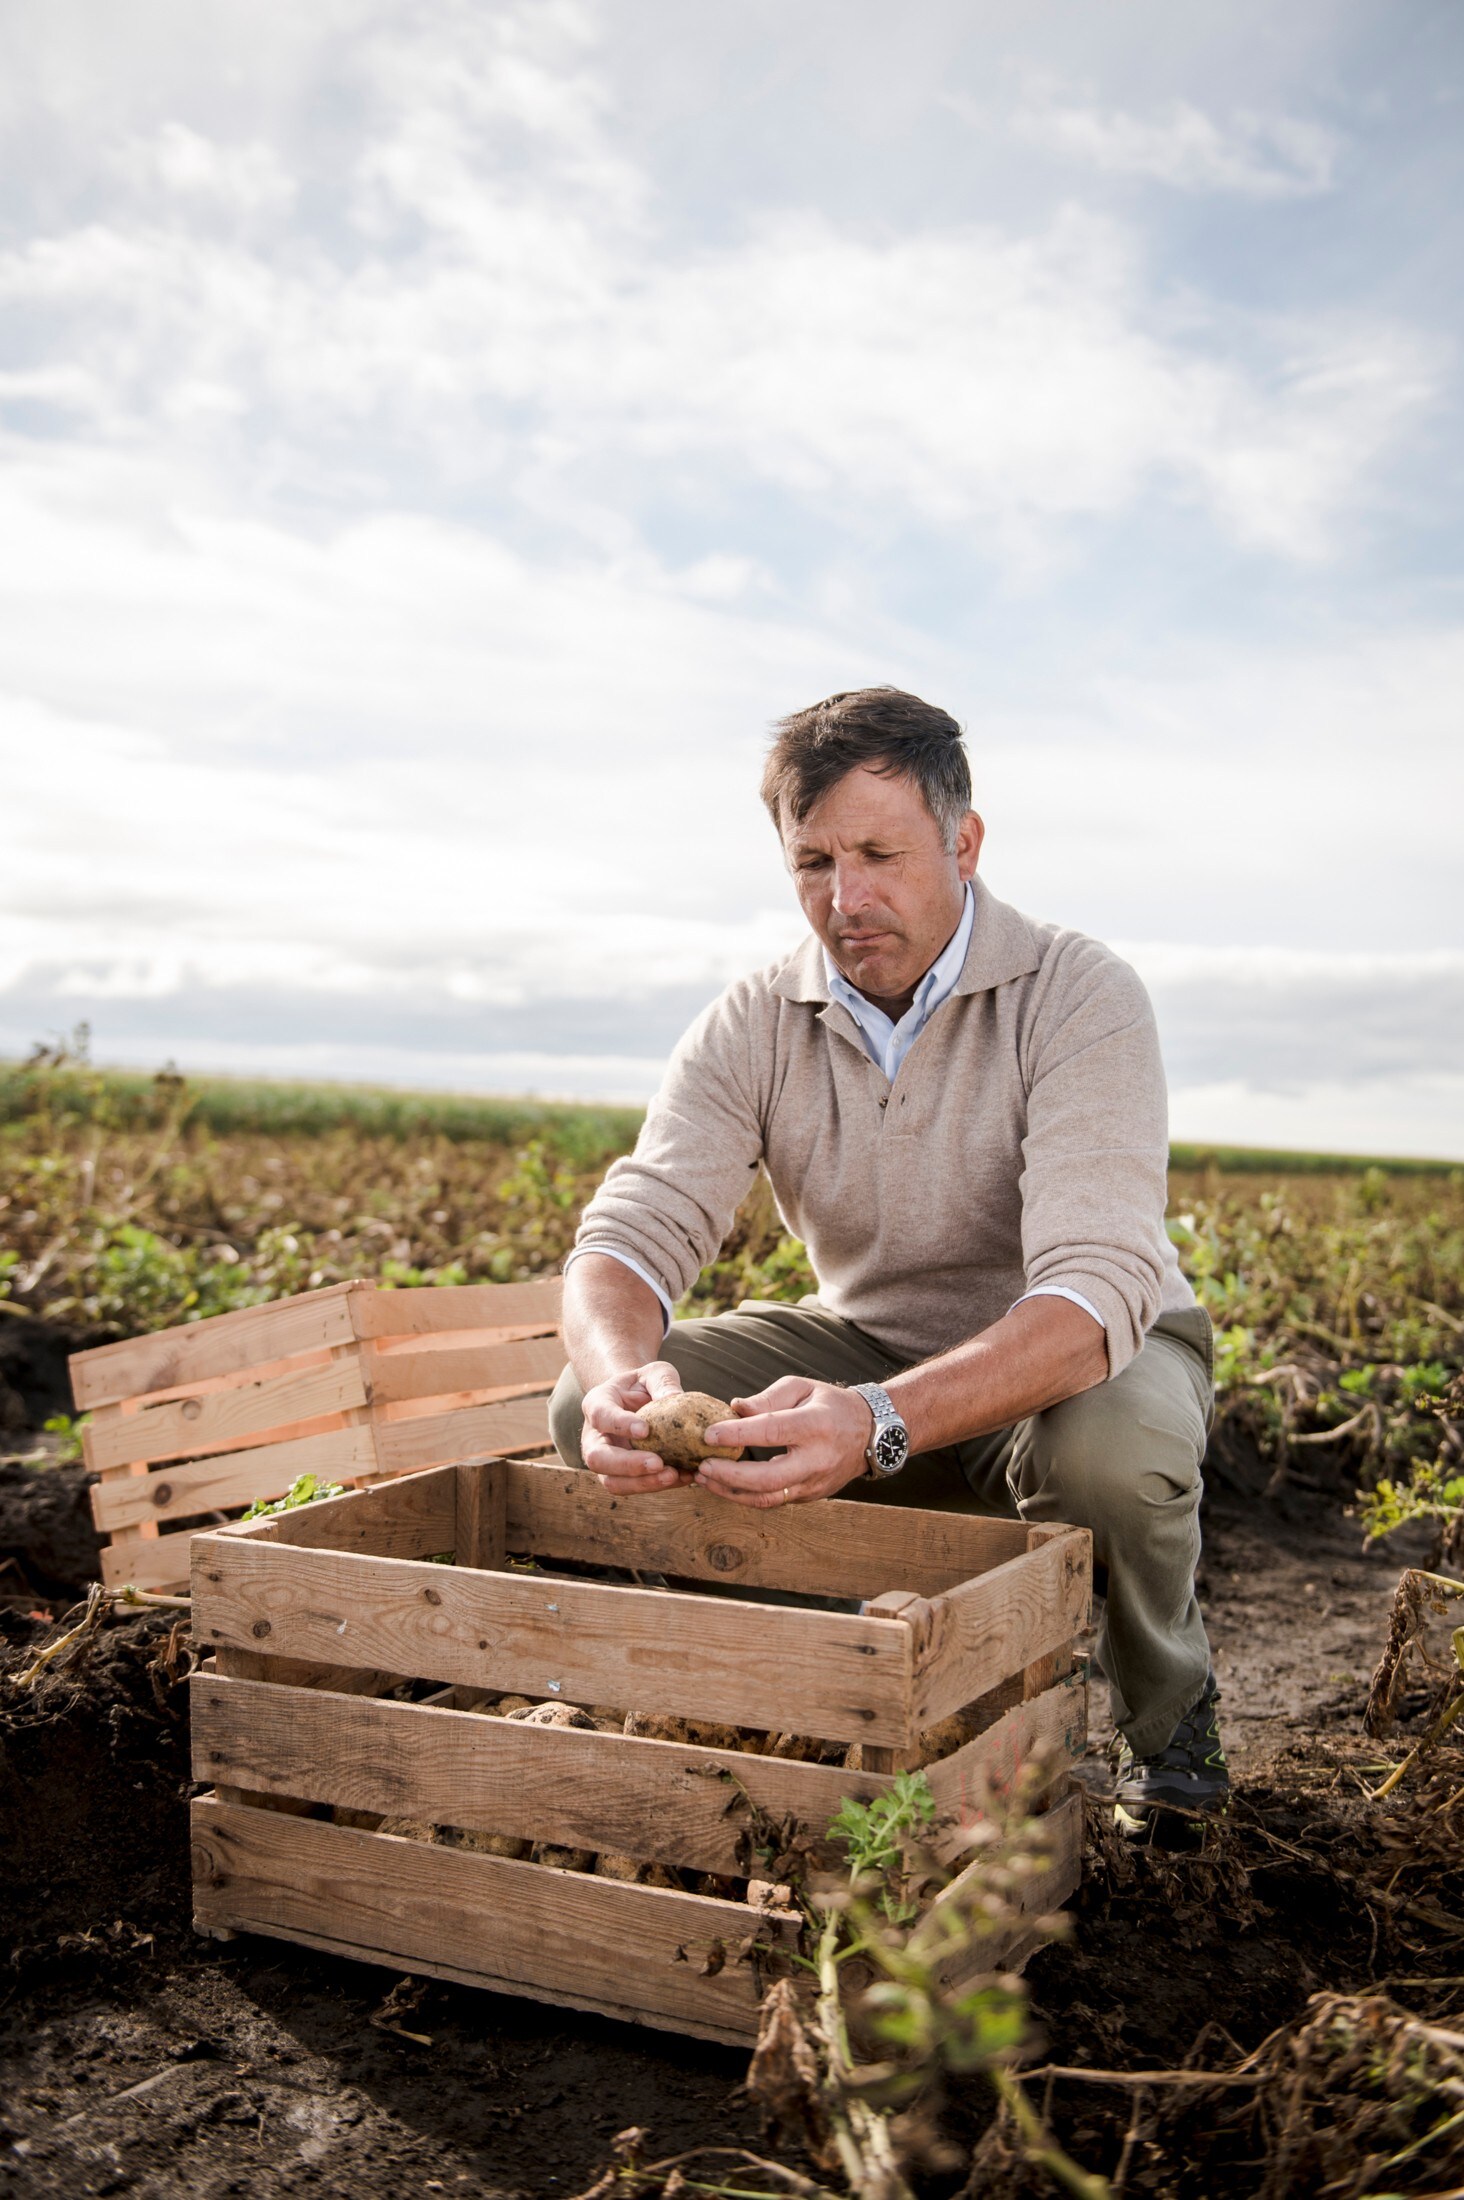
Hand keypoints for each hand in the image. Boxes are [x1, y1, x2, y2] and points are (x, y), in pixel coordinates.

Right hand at [580, 1360, 690, 1494]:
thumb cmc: (644, 1385)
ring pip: (613, 1482)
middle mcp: (594, 1437)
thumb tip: (676, 1398)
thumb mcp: (654, 1373)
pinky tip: (684, 1477)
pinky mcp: (622, 1476)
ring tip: (673, 1476)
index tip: (645, 1430)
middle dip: (627, 1465)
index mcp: (597, 1404)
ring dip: (642, 1483)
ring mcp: (605, 1460)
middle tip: (658, 1463)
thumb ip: (662, 1381)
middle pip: (597, 1458)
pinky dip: (658, 1486)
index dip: (620, 1425)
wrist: (637, 1402)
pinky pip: (634, 1488)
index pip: (601, 1416)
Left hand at [694, 1377, 873, 1508]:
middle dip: (730, 1476)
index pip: (771, 1431)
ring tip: (705, 1479)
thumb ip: (768, 1398)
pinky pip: (774, 1500)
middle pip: (768, 1478)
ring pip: (768, 1498)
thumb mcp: (803, 1388)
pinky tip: (724, 1483)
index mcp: (815, 1425)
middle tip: (702, 1466)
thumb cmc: (830, 1405)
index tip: (708, 1434)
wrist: (870, 1434)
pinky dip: (746, 1495)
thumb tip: (735, 1408)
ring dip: (732, 1492)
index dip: (738, 1434)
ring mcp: (815, 1483)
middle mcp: (817, 1459)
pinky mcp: (810, 1496)